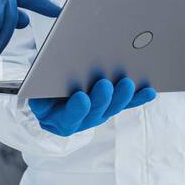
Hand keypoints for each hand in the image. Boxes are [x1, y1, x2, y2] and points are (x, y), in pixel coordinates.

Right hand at [28, 77, 156, 136]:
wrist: (46, 88)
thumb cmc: (41, 83)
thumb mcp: (36, 85)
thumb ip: (43, 82)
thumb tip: (52, 65)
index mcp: (56, 117)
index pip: (67, 116)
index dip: (75, 109)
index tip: (81, 98)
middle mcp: (78, 120)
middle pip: (92, 113)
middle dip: (101, 99)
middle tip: (105, 85)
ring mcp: (96, 114)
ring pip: (111, 109)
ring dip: (121, 97)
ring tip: (128, 84)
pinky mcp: (110, 107)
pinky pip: (125, 104)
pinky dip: (137, 98)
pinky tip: (149, 91)